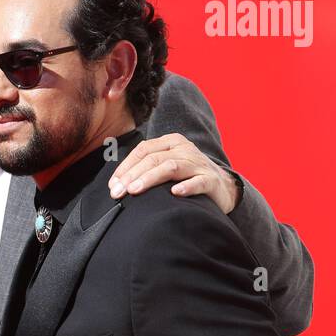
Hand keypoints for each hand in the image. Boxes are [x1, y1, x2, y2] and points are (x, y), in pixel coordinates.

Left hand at [107, 133, 240, 213]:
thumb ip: (145, 169)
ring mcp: (198, 164)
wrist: (223, 187)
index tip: (112, 185)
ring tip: (135, 190)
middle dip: (132, 175)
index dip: (125, 167)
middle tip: (118, 192)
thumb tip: (115, 184)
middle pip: (153, 159)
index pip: (143, 150)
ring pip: (171, 167)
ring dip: (150, 178)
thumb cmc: (186, 177)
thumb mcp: (166, 166)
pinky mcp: (211, 180)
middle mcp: (184, 150)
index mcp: (171, 142)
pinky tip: (175, 193)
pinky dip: (186, 187)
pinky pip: (198, 182)